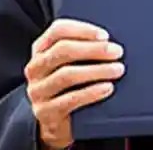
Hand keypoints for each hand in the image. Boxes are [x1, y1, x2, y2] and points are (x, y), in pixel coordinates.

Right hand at [25, 19, 124, 148]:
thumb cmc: (70, 86)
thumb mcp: (70, 64)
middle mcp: (34, 68)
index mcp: (40, 49)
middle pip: (62, 51)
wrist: (55, 123)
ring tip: (118, 70)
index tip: (105, 35)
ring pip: (66, 75)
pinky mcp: (44, 112)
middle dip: (93, 49)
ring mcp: (37, 91)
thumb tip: (110, 43)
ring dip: (96, 70)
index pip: (58, 30)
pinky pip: (70, 99)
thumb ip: (82, 49)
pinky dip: (91, 92)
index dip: (82, 30)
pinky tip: (108, 88)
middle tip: (117, 52)